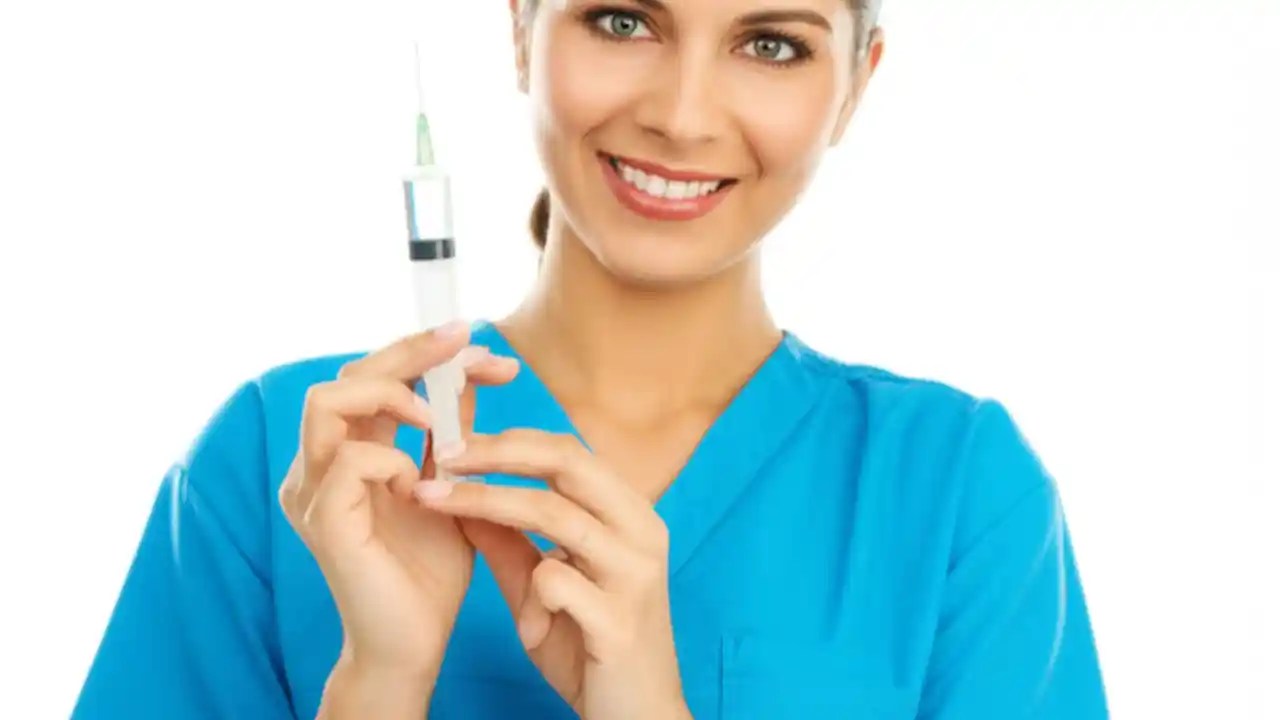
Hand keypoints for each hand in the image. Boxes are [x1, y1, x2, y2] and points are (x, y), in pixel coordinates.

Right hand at [277, 322, 519, 705]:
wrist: (415, 642)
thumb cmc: (430, 569)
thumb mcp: (450, 483)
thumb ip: (449, 430)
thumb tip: (471, 368)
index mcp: (345, 452)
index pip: (370, 376)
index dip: (422, 351)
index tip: (479, 344)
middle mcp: (319, 465)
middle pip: (346, 375)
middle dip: (412, 351)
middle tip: (467, 343)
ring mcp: (313, 492)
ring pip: (327, 402)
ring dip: (392, 396)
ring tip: (435, 421)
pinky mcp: (324, 522)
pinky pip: (348, 460)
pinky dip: (390, 457)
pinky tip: (421, 483)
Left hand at [414, 430, 690, 719]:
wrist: (638, 719)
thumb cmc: (590, 648)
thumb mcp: (542, 587)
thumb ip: (508, 542)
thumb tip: (458, 491)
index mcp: (629, 516)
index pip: (569, 451)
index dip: (510, 440)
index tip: (453, 443)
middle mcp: (642, 533)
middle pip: (568, 462)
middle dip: (497, 453)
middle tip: (443, 455)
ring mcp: (636, 575)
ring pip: (556, 514)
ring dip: (487, 503)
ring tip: (436, 504)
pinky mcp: (622, 621)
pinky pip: (558, 582)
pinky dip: (530, 595)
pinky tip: (530, 625)